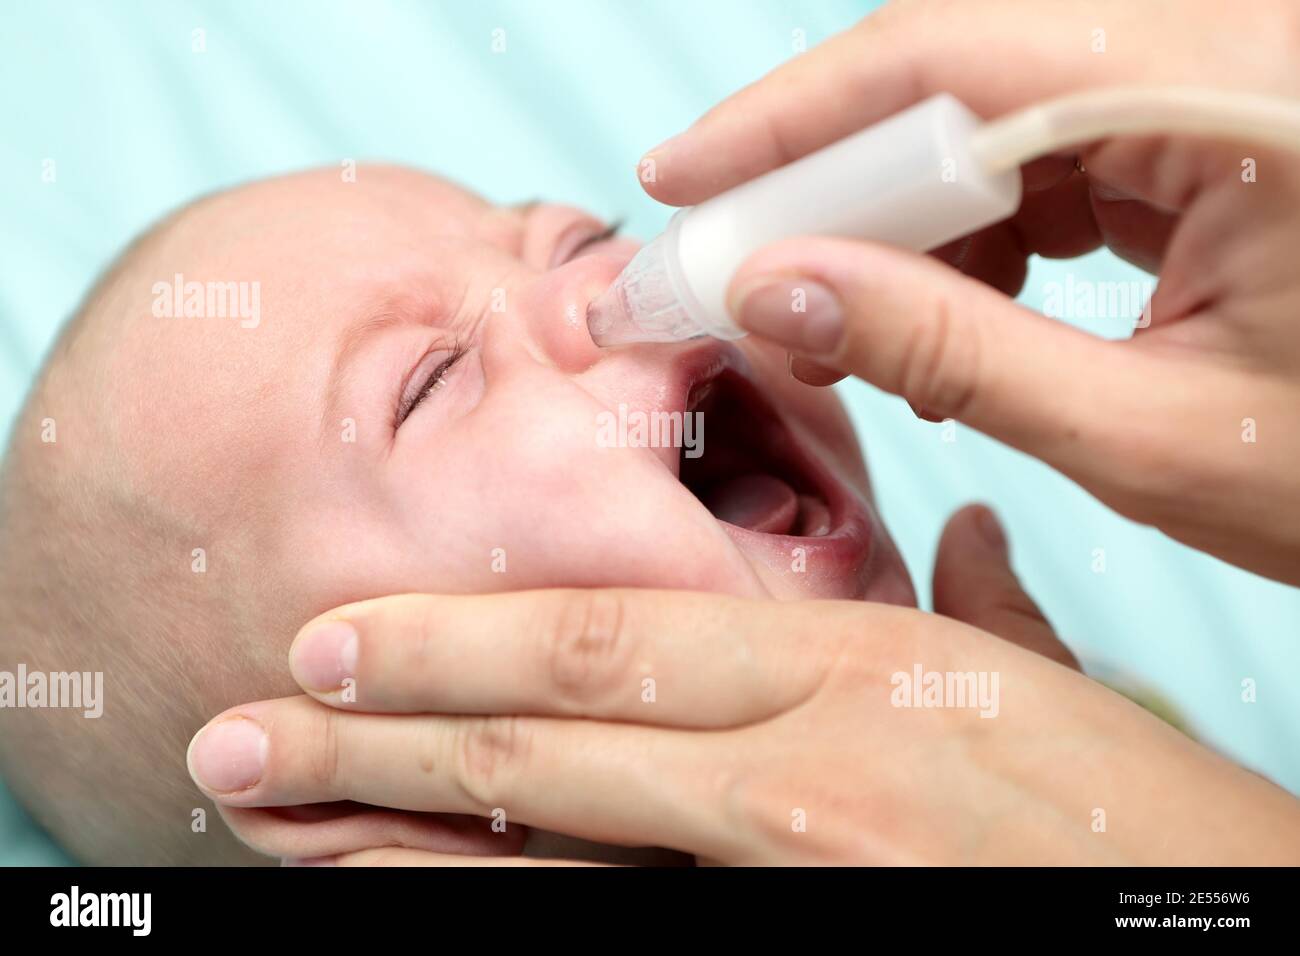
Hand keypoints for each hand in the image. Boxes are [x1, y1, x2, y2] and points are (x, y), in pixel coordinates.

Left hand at [188, 507, 1299, 864]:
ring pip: (547, 846)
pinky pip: (608, 925)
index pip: (608, 638)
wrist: (1222, 920)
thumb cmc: (1141, 819)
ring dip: (394, 833)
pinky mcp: (794, 941)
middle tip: (241, 728)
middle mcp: (794, 768)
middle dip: (376, 731)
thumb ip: (981, 602)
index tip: (339, 633)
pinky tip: (408, 898)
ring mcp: (784, 872)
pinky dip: (499, 909)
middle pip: (545, 733)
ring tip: (270, 817)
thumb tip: (953, 534)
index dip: (458, 637)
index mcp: (850, 670)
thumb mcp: (1057, 686)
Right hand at [639, 0, 1299, 584]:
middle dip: (837, 183)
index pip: (956, 56)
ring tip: (858, 325)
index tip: (683, 180)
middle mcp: (1232, 51)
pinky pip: (1051, 150)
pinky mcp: (1213, 130)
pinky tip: (961, 309)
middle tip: (748, 275)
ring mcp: (1223, 85)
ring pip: (995, 113)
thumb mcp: (1144, 435)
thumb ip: (949, 355)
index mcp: (1244, 96)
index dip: (792, 116)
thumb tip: (778, 293)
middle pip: (964, 74)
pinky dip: (978, 230)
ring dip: (904, 216)